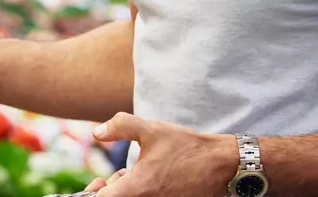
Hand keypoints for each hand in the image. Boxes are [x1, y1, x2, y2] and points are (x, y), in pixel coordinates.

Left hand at [87, 113, 238, 196]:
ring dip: (126, 192)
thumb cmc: (186, 147)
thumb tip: (97, 133)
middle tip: (112, 178)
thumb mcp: (150, 130)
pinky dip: (141, 193)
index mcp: (138, 188)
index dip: (95, 192)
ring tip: (132, 176)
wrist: (222, 165)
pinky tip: (149, 182)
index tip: (97, 181)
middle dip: (110, 191)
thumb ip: (120, 126)